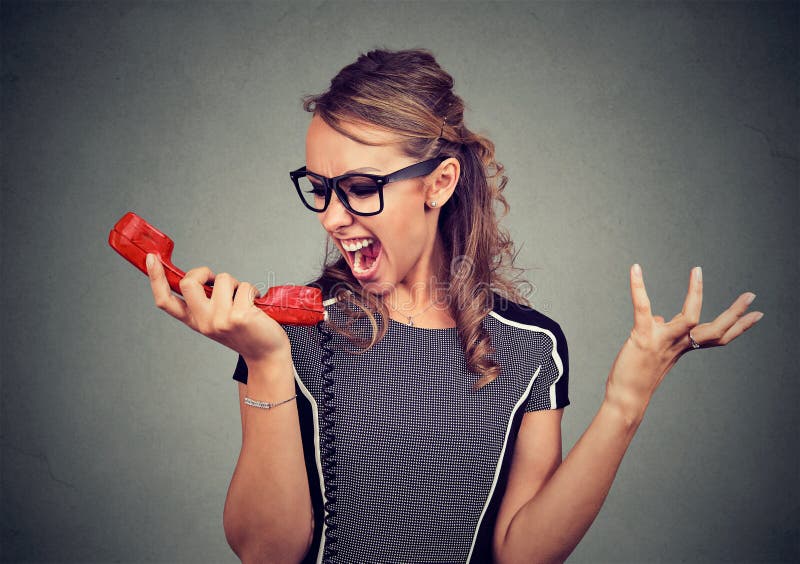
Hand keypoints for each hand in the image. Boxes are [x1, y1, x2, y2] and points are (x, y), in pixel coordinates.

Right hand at [144, 253, 290, 365]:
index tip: (151, 258)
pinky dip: (253, 291)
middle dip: (203, 271)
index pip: (165, 301)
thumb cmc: (246, 332)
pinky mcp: (239, 316)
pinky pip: (245, 286)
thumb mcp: (218, 320)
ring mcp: (221, 319)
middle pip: (189, 282)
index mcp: (195, 321)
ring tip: (245, 300)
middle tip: (217, 279)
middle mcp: (204, 321)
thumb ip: (206, 302)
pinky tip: (257, 306)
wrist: (267, 355)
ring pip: (223, 279)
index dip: (155, 278)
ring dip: (237, 283)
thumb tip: (203, 276)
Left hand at [605, 264, 762, 420]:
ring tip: (698, 271)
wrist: (625, 399)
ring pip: (690, 317)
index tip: (756, 314)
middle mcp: (678, 344)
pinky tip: (635, 269)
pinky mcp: (643, 337)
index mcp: (682, 347)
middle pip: (716, 330)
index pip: (716, 336)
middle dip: (736, 313)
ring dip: (696, 293)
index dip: (738, 326)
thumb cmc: (636, 376)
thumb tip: (660, 317)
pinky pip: (643, 306)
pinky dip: (638, 286)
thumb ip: (660, 332)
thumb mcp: (653, 351)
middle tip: (752, 295)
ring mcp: (663, 341)